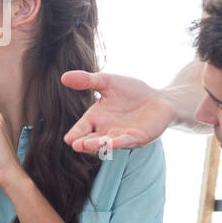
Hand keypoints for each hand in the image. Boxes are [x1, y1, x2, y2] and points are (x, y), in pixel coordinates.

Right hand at [60, 71, 175, 152]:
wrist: (158, 98)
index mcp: (96, 118)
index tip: (68, 139)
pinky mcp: (138, 138)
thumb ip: (87, 81)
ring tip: (87, 145)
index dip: (75, 134)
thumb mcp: (107, 82)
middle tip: (75, 145)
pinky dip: (118, 143)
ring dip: (98, 145)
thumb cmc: (131, 91)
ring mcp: (122, 136)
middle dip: (84, 143)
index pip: (82, 128)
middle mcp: (107, 131)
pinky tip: (111, 142)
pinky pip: (126, 141)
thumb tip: (63, 77)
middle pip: (92, 139)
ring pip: (107, 143)